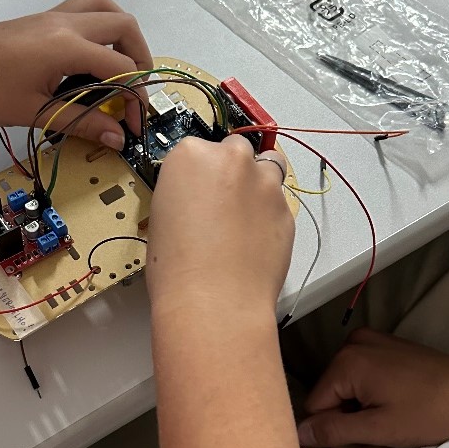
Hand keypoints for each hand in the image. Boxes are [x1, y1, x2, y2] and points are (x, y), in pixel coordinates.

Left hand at [0, 0, 152, 146]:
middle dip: (140, 58)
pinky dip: (100, 27)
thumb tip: (117, 138)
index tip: (134, 124)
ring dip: (122, 33)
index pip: (121, 67)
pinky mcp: (40, 20)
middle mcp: (65, 23)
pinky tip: (89, 59)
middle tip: (135, 92)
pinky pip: (83, 9)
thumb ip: (80, 122)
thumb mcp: (34, 112)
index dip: (136, 96)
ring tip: (120, 66)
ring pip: (104, 6)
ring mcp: (51, 16)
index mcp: (67, 45)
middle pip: (124, 25)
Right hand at [146, 136, 294, 320]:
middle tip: (221, 200)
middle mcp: (233, 160)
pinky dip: (270, 216)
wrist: (213, 300)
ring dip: (258, 183)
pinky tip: (254, 241)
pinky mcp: (287, 211)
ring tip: (244, 216)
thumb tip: (196, 196)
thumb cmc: (176, 266)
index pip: (197, 147)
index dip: (198, 170)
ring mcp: (265, 184)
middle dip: (232, 168)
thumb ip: (184, 191)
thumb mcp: (160, 215)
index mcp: (192, 155)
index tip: (198, 187)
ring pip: (269, 167)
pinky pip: (279, 203)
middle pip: (238, 148)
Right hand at [297, 329, 448, 447]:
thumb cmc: (429, 412)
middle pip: (328, 391)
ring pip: (343, 382)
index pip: (315, 405)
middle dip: (346, 412)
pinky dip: (369, 388)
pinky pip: (359, 370)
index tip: (365, 432)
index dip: (334, 427)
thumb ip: (333, 431)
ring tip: (391, 409)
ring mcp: (369, 339)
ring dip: (358, 401)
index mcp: (346, 362)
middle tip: (381, 422)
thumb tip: (297, 434)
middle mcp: (352, 343)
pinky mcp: (384, 342)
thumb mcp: (378, 429)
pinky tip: (394, 396)